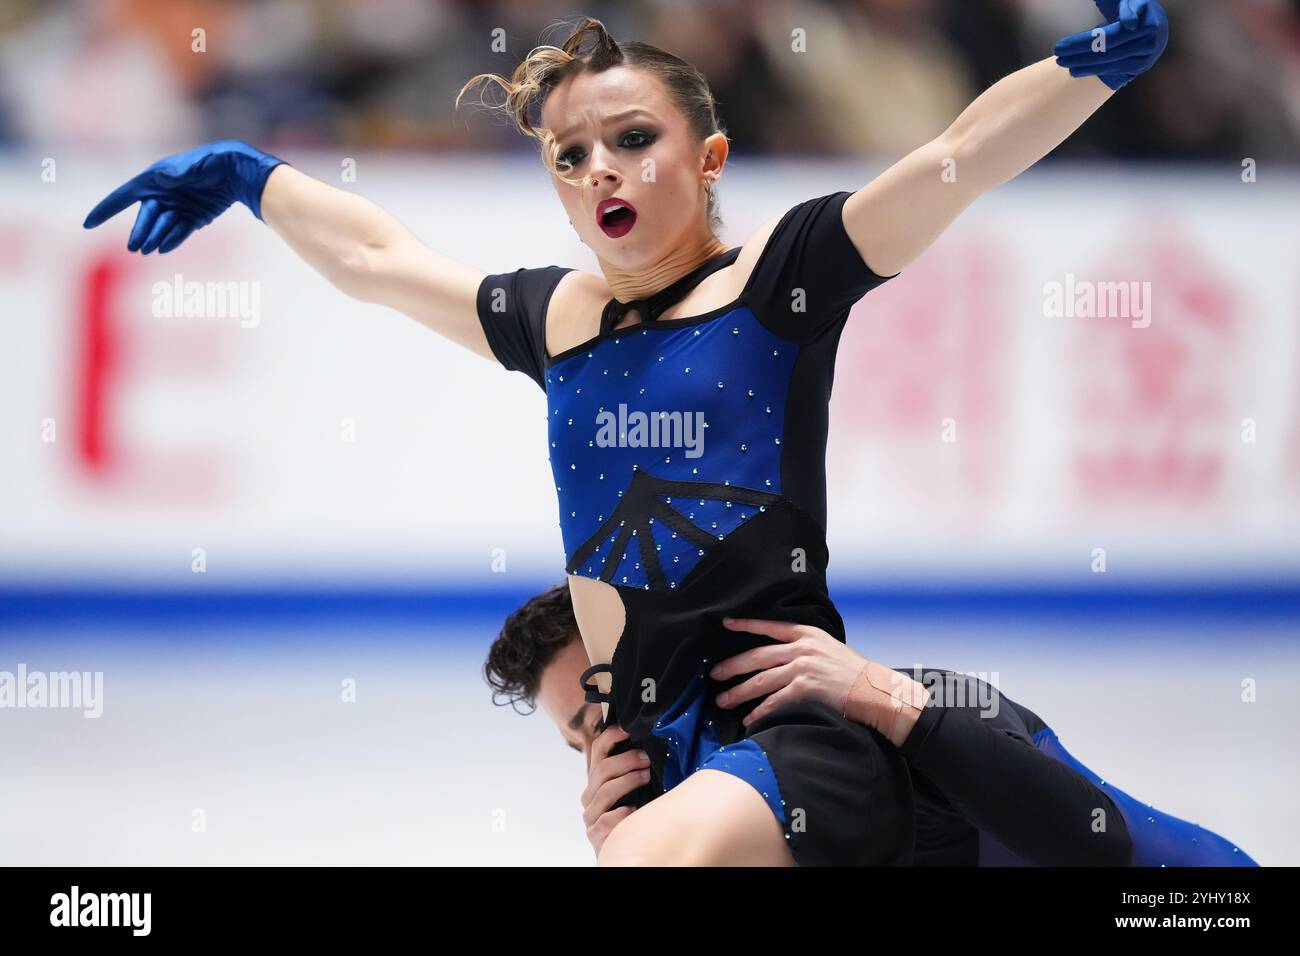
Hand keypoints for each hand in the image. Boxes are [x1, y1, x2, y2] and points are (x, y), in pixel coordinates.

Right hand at [82, 140, 284, 253]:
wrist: (238, 171)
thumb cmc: (213, 161)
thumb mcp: (196, 164)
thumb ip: (180, 171)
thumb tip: (166, 177)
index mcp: (155, 179)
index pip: (124, 196)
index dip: (105, 209)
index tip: (88, 224)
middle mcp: (164, 194)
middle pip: (146, 216)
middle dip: (139, 231)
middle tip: (135, 247)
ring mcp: (178, 207)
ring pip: (162, 226)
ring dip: (155, 238)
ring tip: (148, 249)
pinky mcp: (194, 217)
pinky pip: (180, 231)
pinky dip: (173, 239)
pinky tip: (164, 248)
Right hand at [579, 724, 648, 855]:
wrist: (621, 846)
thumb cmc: (631, 811)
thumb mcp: (632, 786)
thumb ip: (636, 767)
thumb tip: (654, 745)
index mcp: (597, 778)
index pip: (599, 748)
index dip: (612, 736)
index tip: (629, 730)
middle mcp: (591, 793)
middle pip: (603, 769)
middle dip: (626, 760)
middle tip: (647, 759)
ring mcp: (591, 814)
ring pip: (605, 791)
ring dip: (627, 782)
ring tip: (646, 778)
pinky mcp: (594, 833)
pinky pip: (604, 821)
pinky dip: (618, 815)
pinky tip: (632, 810)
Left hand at [711, 617, 867, 726]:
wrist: (873, 689)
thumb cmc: (854, 671)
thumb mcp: (830, 647)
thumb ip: (806, 647)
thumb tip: (785, 653)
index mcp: (806, 634)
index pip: (769, 625)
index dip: (746, 624)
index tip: (726, 623)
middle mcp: (801, 648)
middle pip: (757, 656)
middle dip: (732, 666)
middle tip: (714, 674)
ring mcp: (803, 668)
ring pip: (761, 680)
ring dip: (739, 692)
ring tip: (723, 701)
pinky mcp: (806, 689)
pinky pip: (775, 702)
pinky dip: (760, 712)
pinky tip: (749, 719)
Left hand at [1055, 0, 1168, 90]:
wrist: (1155, 24)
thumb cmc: (1137, 8)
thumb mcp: (1133, 1)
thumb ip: (1129, 8)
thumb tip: (1129, 24)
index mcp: (1147, 24)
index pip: (1108, 36)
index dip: (1082, 42)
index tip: (1061, 45)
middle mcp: (1147, 43)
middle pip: (1106, 52)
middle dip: (1078, 55)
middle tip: (1058, 57)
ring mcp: (1144, 57)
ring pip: (1107, 64)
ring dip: (1082, 66)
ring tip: (1063, 63)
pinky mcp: (1139, 67)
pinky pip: (1111, 71)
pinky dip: (1091, 71)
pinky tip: (1076, 71)